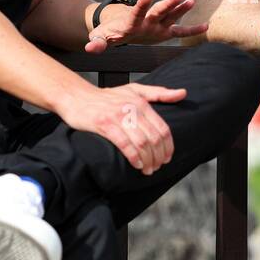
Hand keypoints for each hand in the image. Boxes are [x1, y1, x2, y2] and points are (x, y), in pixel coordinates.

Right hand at [58, 82, 185, 174]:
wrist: (77, 96)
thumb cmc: (106, 96)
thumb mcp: (134, 90)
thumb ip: (159, 93)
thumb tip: (183, 93)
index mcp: (141, 102)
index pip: (163, 128)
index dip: (168, 146)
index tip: (167, 158)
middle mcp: (132, 108)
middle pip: (154, 138)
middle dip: (158, 156)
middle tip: (157, 166)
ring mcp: (118, 116)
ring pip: (141, 143)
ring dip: (147, 160)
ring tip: (148, 169)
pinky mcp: (104, 124)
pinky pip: (124, 144)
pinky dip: (133, 157)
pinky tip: (136, 165)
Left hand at [85, 0, 207, 52]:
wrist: (117, 26)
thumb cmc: (109, 32)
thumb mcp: (100, 38)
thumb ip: (96, 43)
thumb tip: (89, 48)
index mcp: (132, 22)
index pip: (137, 12)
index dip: (141, 4)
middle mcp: (147, 20)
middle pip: (158, 10)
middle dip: (168, 3)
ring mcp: (157, 24)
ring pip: (170, 15)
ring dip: (180, 8)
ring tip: (191, 0)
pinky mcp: (164, 31)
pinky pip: (180, 31)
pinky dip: (192, 30)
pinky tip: (205, 27)